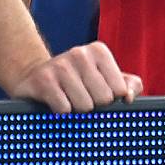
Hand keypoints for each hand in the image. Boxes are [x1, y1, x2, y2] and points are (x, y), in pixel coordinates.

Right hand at [5, 42, 142, 113]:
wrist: (34, 75)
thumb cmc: (78, 79)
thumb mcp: (106, 77)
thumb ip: (129, 85)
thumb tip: (129, 97)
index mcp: (99, 51)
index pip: (120, 89)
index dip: (112, 98)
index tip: (100, 93)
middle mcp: (80, 54)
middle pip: (103, 99)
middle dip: (95, 105)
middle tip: (83, 97)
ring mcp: (60, 66)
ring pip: (84, 106)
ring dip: (77, 110)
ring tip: (69, 99)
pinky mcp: (43, 80)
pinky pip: (64, 109)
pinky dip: (62, 112)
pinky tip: (56, 102)